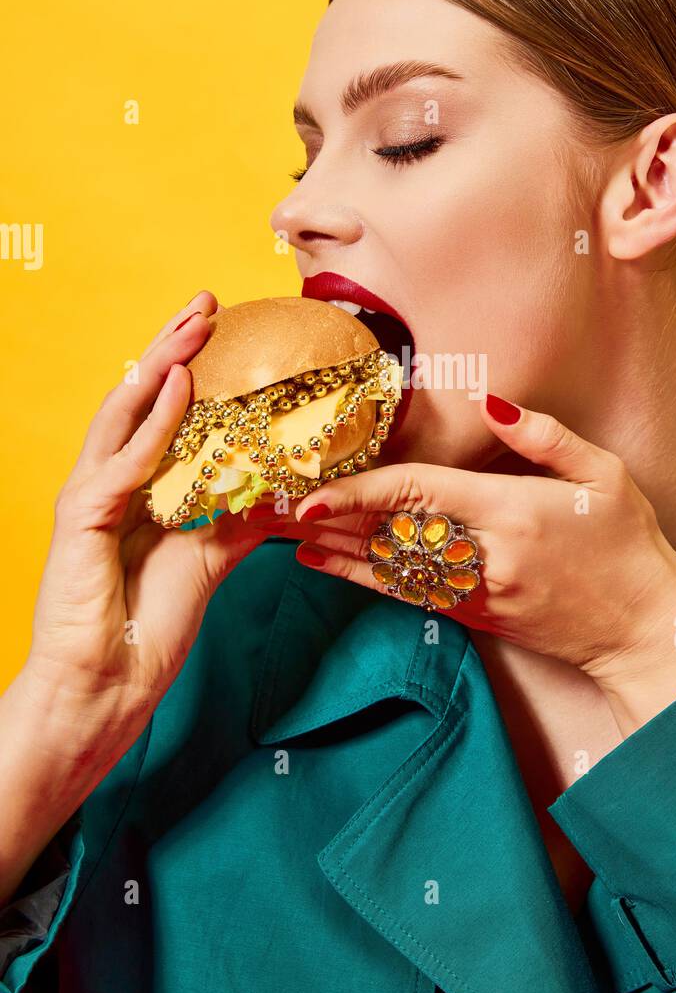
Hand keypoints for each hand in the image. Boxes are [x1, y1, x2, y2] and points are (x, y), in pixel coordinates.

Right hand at [24, 290, 272, 733]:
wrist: (105, 690)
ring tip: (193, 325)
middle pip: (138, 401)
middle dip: (172, 348)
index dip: (186, 370)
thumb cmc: (146, 631)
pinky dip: (152, 422)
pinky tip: (178, 387)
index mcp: (132, 492)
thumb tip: (279, 491)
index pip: (158, 414)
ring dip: (159, 365)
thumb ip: (236, 522)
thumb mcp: (207, 564)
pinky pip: (122, 461)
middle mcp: (106, 485)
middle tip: (207, 303)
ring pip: (122, 415)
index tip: (222, 330)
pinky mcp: (80, 520)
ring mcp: (88, 498)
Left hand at [246, 395, 675, 724]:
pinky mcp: (474, 617)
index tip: (313, 492)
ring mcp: (474, 593)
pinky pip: (403, 593)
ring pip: (385, 567)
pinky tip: (320, 563)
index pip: (421, 496)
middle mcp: (483, 557)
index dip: (362, 493)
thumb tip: (488, 399)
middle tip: (267, 504)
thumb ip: (542, 435)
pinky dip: (357, 576)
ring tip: (275, 528)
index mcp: (512, 513)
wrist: (646, 632)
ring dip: (328, 547)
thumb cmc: (629, 546)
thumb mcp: (603, 475)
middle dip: (325, 519)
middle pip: (387, 533)